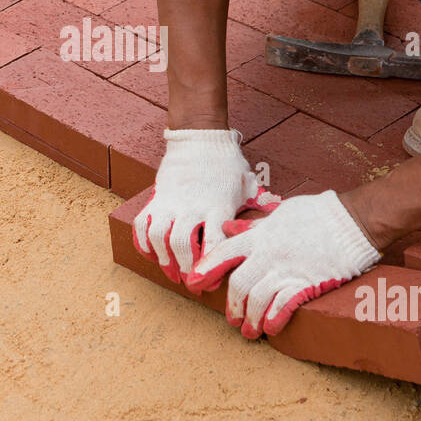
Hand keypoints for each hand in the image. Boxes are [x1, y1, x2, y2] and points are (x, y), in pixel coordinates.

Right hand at [133, 128, 277, 282]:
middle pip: (181, 245)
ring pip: (160, 237)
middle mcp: (192, 206)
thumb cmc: (227, 163)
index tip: (212, 284)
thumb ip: (258, 205)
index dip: (211, 268)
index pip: (213, 244)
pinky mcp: (157, 197)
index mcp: (218, 207)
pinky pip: (142, 224)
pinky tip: (152, 253)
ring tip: (171, 272)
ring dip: (164, 259)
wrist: (200, 136)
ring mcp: (171, 201)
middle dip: (184, 269)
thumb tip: (278, 217)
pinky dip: (143, 242)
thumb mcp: (247, 184)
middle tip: (190, 283)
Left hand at [186, 190, 380, 338]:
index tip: (194, 284)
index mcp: (260, 235)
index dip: (206, 269)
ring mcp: (287, 269)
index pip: (223, 253)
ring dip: (250, 318)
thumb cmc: (318, 213)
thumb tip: (229, 228)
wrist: (354, 221)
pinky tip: (269, 328)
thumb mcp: (280, 213)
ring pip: (257, 298)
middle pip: (238, 283)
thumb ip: (253, 225)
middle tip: (230, 319)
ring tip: (248, 331)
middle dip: (231, 305)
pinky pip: (283, 305)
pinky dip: (273, 318)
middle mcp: (268, 254)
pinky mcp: (307, 283)